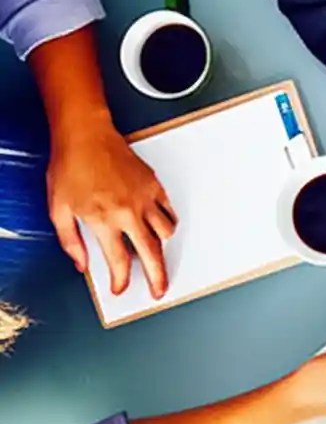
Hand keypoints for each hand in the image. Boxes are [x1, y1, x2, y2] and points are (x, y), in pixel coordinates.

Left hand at [46, 121, 175, 297]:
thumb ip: (70, 241)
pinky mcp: (154, 185)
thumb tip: (80, 262)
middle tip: (158, 289)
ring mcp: (145, 198)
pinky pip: (169, 211)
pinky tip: (161, 224)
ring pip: (166, 233)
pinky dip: (168, 222)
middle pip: (153, 254)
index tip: (120, 287)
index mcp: (104, 220)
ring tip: (155, 250)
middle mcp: (129, 212)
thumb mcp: (57, 208)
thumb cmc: (70, 166)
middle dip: (157, 278)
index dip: (121, 281)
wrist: (85, 134)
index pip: (119, 262)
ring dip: (161, 246)